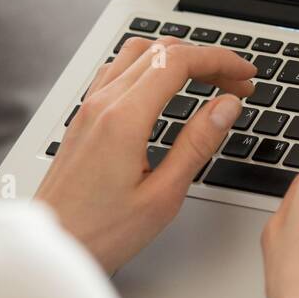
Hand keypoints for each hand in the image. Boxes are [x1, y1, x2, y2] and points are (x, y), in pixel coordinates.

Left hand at [35, 36, 255, 273]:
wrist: (53, 246)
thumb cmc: (100, 233)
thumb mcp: (163, 196)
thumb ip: (197, 144)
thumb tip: (226, 107)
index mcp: (124, 119)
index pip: (179, 62)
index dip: (220, 60)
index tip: (245, 74)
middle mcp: (103, 103)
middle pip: (162, 51)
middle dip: (207, 59)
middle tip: (236, 84)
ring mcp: (90, 107)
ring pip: (138, 53)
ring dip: (178, 57)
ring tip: (206, 80)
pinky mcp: (83, 117)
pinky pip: (118, 69)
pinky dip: (150, 66)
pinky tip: (164, 88)